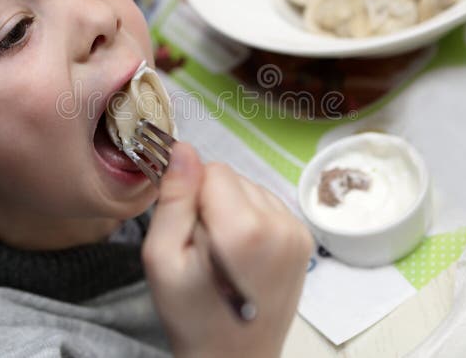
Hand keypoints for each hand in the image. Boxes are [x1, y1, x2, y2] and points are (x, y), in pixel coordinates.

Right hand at [143, 143, 313, 357]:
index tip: (187, 229)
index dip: (191, 195)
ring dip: (231, 211)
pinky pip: (267, 204)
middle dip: (211, 203)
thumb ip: (173, 199)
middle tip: (203, 249)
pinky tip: (241, 255)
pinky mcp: (303, 238)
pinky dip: (250, 221)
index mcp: (245, 229)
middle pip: (233, 178)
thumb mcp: (162, 259)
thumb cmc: (193, 317)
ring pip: (250, 188)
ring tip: (223, 255)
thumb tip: (184, 149)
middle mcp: (280, 225)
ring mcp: (297, 232)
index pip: (212, 169)